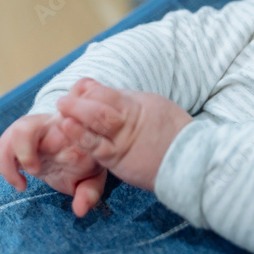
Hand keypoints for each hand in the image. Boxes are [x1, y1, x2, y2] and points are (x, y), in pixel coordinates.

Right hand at [0, 110, 106, 216]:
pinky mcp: (18, 139)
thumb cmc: (86, 160)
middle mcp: (48, 126)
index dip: (46, 142)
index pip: (56, 127)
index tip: (38, 169)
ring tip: (21, 185)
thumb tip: (80, 211)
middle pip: (25, 126)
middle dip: (22, 151)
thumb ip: (90, 192)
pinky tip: (20, 183)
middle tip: (34, 172)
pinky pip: (3, 146)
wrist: (77, 147)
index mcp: (70, 132)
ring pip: (10, 136)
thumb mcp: (93, 177)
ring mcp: (31, 130)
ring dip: (7, 162)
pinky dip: (5, 167)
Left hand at [56, 78, 192, 191]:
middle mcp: (130, 118)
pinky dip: (79, 135)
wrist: (191, 163)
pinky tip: (68, 128)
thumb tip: (112, 97)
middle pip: (100, 103)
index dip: (89, 90)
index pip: (108, 92)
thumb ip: (133, 103)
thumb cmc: (176, 135)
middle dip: (79, 99)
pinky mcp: (119, 160)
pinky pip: (95, 146)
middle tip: (63, 98)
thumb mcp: (157, 108)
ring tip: (62, 108)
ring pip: (96, 121)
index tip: (79, 90)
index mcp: (139, 105)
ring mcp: (123, 139)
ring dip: (75, 113)